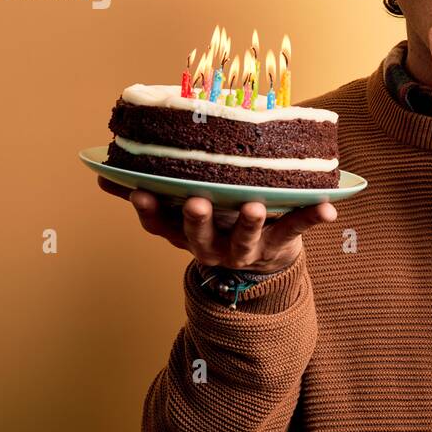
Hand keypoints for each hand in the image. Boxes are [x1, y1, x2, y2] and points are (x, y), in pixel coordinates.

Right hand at [97, 176, 335, 271]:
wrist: (259, 259)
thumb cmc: (215, 219)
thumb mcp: (178, 210)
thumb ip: (147, 190)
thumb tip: (101, 172)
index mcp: (184, 234)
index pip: (159, 224)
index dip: (149, 210)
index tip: (141, 192)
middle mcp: (211, 247)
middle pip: (199, 237)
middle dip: (197, 220)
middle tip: (197, 202)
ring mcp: (245, 250)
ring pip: (245, 240)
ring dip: (249, 223)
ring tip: (254, 207)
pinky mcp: (278, 244)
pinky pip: (296, 230)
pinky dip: (313, 218)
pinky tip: (329, 208)